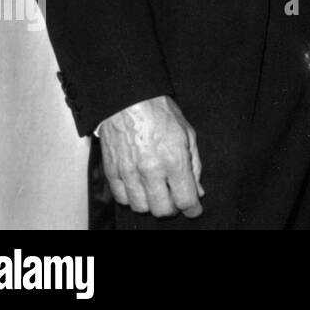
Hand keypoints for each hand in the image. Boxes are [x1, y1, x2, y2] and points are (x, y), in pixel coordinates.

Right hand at [99, 95, 203, 218]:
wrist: (128, 100)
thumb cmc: (159, 112)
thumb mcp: (187, 134)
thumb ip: (194, 165)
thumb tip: (197, 190)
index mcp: (174, 160)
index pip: (185, 199)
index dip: (192, 209)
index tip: (194, 209)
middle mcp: (151, 170)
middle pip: (162, 210)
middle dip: (173, 209)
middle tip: (176, 200)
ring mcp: (129, 173)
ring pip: (141, 208)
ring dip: (152, 205)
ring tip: (158, 193)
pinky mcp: (112, 172)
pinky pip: (122, 198)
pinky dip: (132, 198)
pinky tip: (140, 188)